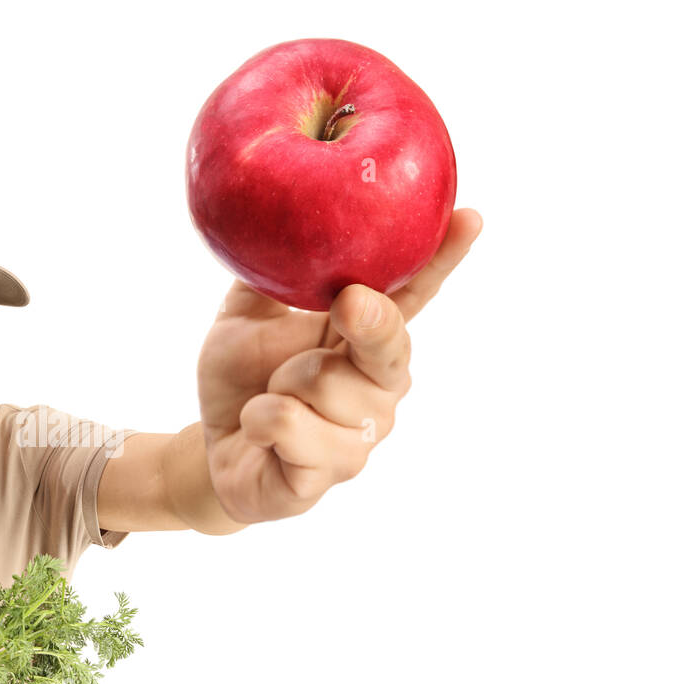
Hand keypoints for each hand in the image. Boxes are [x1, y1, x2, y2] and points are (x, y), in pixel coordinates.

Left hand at [196, 208, 482, 522]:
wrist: (215, 449)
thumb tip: (277, 206)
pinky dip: (259, 418)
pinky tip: (256, 429)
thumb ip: (269, 270)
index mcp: (367, 340)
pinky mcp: (328, 474)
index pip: (413, 296)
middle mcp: (378, 389)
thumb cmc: (241, 379)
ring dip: (279, 384)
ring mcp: (361, 437)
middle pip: (388, 345)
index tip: (470, 218)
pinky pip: (289, 427)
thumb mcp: (245, 315)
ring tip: (269, 395)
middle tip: (348, 303)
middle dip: (368, 321)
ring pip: (325, 385)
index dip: (443, 259)